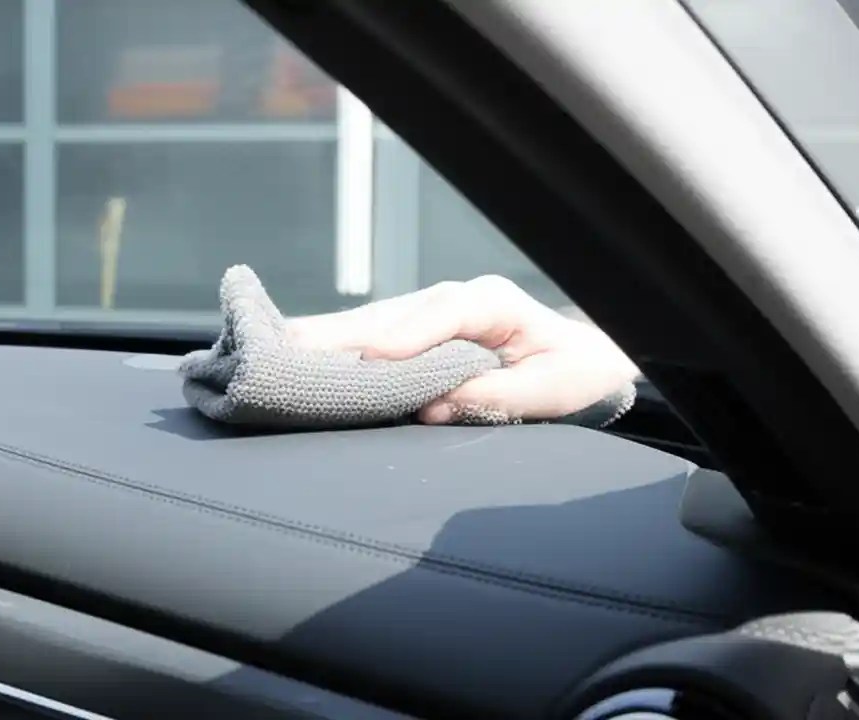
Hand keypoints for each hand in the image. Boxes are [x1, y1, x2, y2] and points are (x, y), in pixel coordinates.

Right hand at [288, 275, 637, 423]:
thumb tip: (432, 408)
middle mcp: (455, 298)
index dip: (404, 335)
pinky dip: (337, 347)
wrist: (581, 359)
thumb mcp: (551, 391)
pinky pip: (372, 336)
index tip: (369, 357)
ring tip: (277, 347)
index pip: (444, 312)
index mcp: (493, 302)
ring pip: (372, 321)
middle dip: (341, 333)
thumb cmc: (573, 372)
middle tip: (288, 347)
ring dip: (327, 338)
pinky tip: (298, 353)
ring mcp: (431, 312)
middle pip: (390, 313)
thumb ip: (495, 397)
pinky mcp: (416, 332)